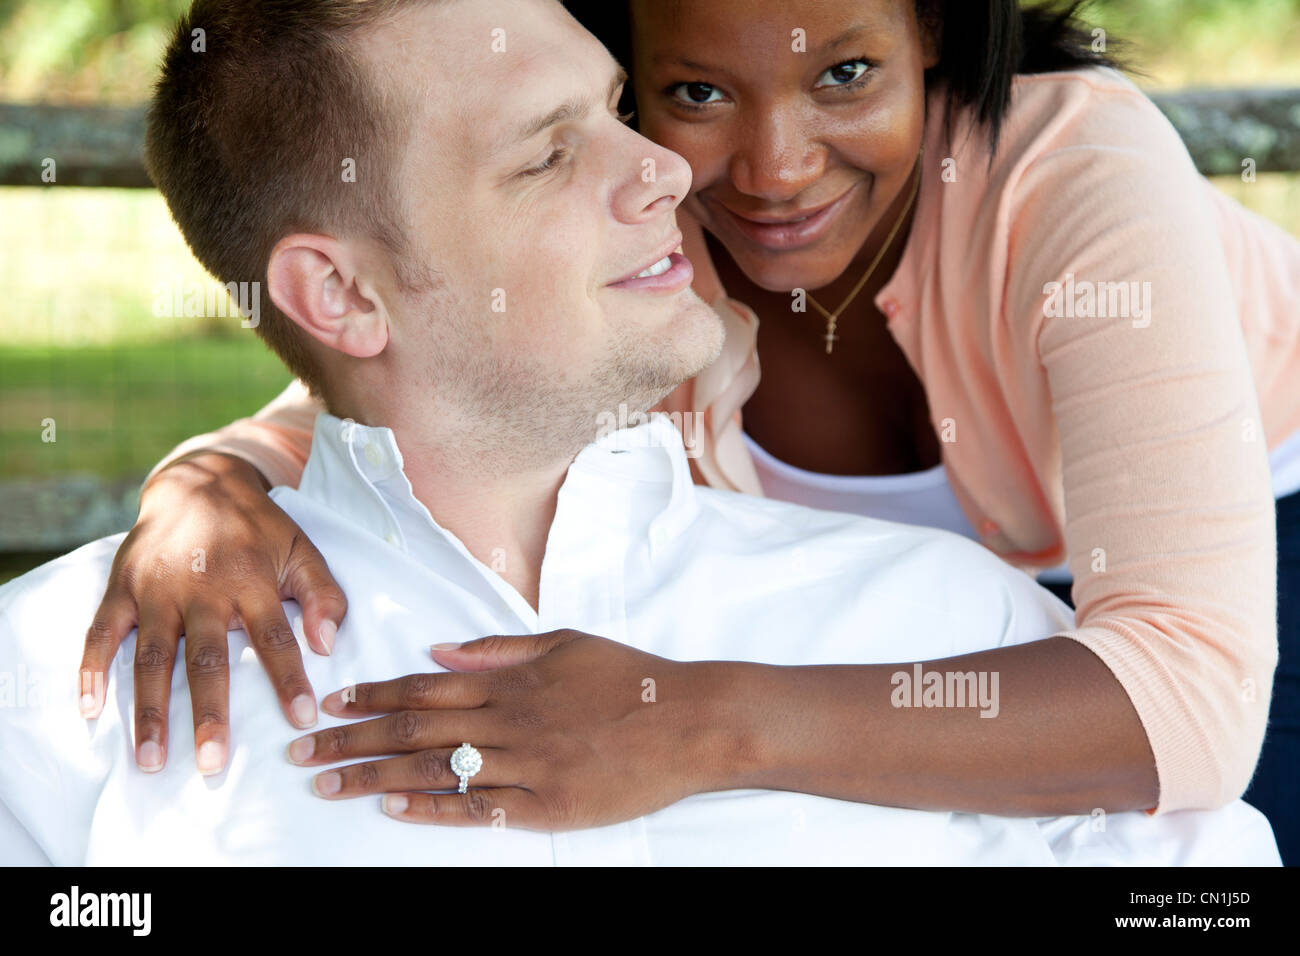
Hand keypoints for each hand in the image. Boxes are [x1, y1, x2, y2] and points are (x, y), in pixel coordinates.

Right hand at [80, 452, 347, 775]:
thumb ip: (322, 596)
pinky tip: (91, 711)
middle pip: (206, 660)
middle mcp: (201, 590)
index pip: (275, 638)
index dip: (288, 679)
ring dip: (150, 711)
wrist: (201, 481)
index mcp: (249, 582)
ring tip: (152, 760)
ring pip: (151, 659)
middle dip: (209, 713)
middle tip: (212, 763)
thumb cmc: (259, 528)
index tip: (301, 719)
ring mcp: (157, 590)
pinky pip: (101, 634)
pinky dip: (91, 671)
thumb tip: (329, 645)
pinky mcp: (122, 587)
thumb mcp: (302, 550)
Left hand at [287, 630, 738, 829]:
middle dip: (352, 738)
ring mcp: (526, 764)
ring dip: (374, 776)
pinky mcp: (546, 804)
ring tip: (327, 782)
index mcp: (511, 679)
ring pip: (434, 768)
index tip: (331, 703)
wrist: (688, 721)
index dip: (372, 695)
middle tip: (302, 749)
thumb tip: (438, 647)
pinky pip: (478, 808)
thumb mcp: (565, 642)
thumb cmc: (630, 676)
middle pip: (413, 729)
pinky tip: (393, 808)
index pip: (424, 687)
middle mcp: (508, 720)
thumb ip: (498, 648)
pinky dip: (433, 807)